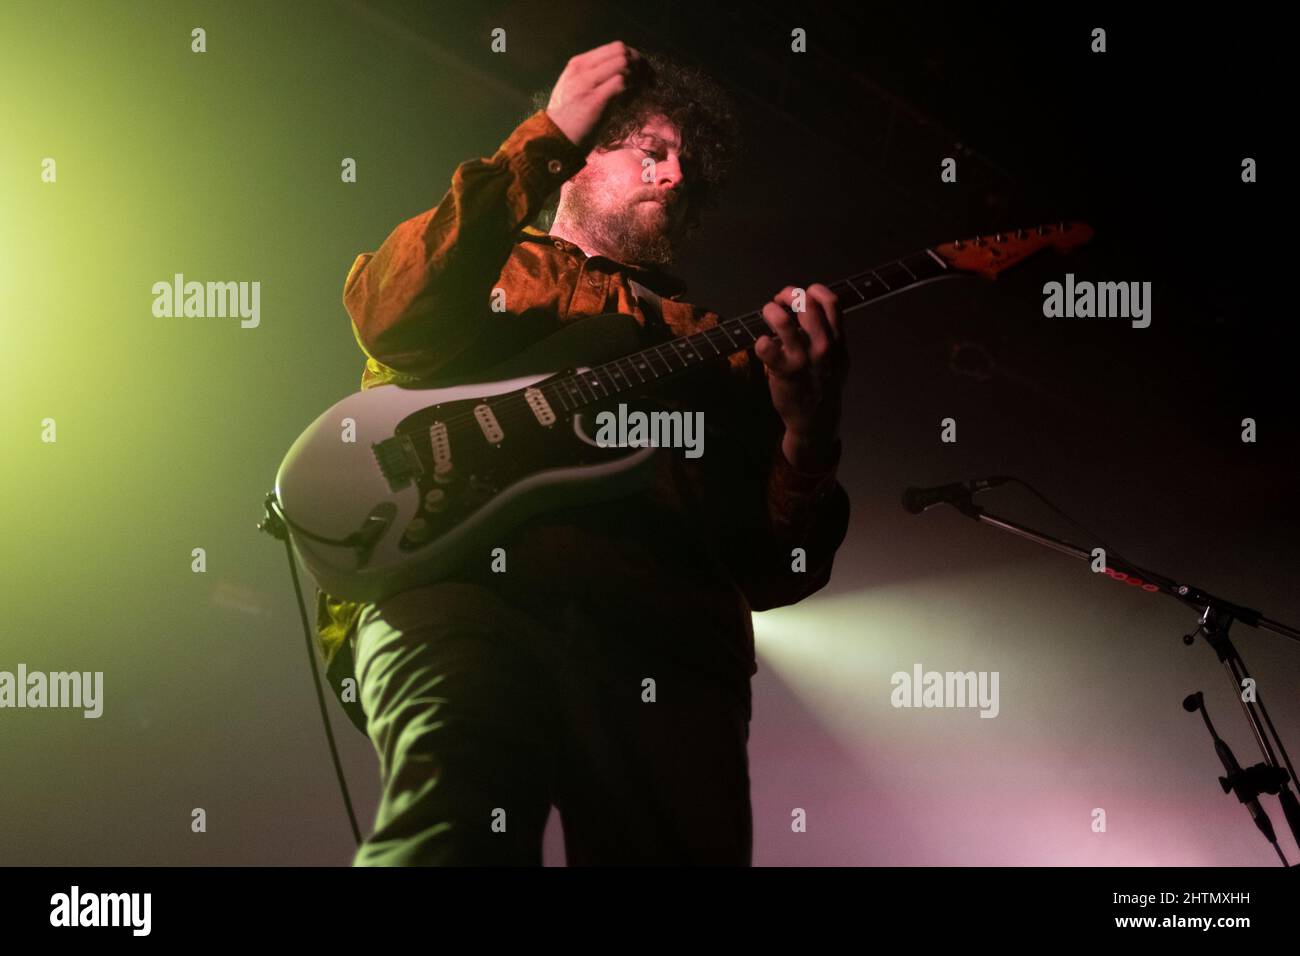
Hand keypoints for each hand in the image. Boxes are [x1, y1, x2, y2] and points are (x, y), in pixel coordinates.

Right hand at [545, 41, 642, 148]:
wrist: (554, 141)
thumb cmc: (569, 121)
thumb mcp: (577, 91)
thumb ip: (595, 78)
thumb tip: (626, 74)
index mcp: (578, 64)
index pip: (615, 48)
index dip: (635, 59)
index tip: (645, 75)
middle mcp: (581, 69)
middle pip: (622, 52)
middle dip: (641, 66)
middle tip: (648, 84)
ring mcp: (587, 83)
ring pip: (624, 65)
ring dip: (637, 79)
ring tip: (635, 97)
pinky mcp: (595, 99)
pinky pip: (622, 83)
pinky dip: (631, 92)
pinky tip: (627, 106)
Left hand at [754, 284, 849, 469]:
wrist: (816, 419)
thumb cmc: (823, 384)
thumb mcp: (838, 358)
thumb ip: (830, 334)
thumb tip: (814, 309)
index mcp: (837, 340)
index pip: (831, 302)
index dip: (814, 291)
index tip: (803, 294)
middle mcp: (823, 346)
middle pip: (807, 304)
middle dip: (789, 295)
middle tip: (779, 301)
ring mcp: (802, 358)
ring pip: (784, 322)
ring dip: (772, 311)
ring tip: (768, 312)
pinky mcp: (783, 371)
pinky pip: (766, 347)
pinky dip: (760, 342)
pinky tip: (762, 344)